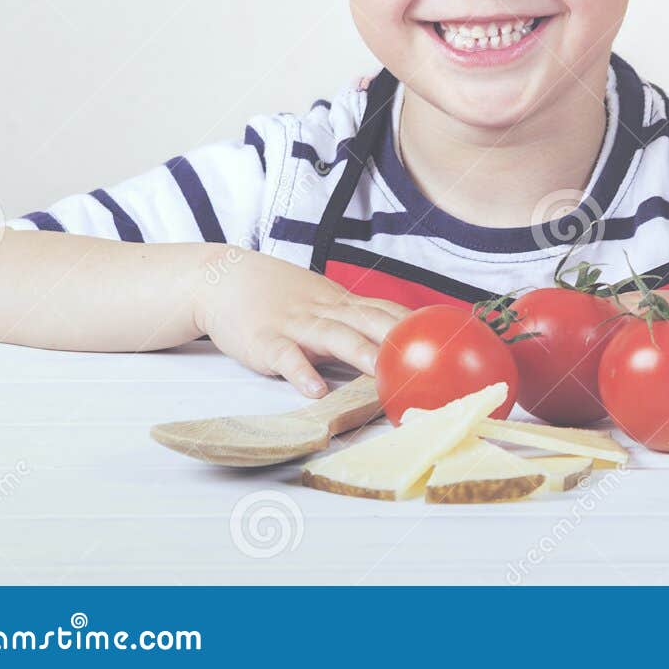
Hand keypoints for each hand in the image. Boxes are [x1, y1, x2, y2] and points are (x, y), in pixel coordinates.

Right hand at [191, 246, 411, 396]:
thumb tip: (388, 340)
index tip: (445, 339)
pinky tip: (313, 390)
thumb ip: (351, 319)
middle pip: (368, 321)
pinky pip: (286, 357)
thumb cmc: (277, 294)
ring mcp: (295, 325)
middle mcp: (324, 311)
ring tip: (383, 375)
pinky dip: (300, 372)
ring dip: (360, 355)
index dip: (414, 325)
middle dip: (399, 340)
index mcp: (340, 303)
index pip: (385, 311)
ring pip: (334, 337)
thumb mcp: (320, 300)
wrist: (223, 278)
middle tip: (428, 360)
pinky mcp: (265, 341)